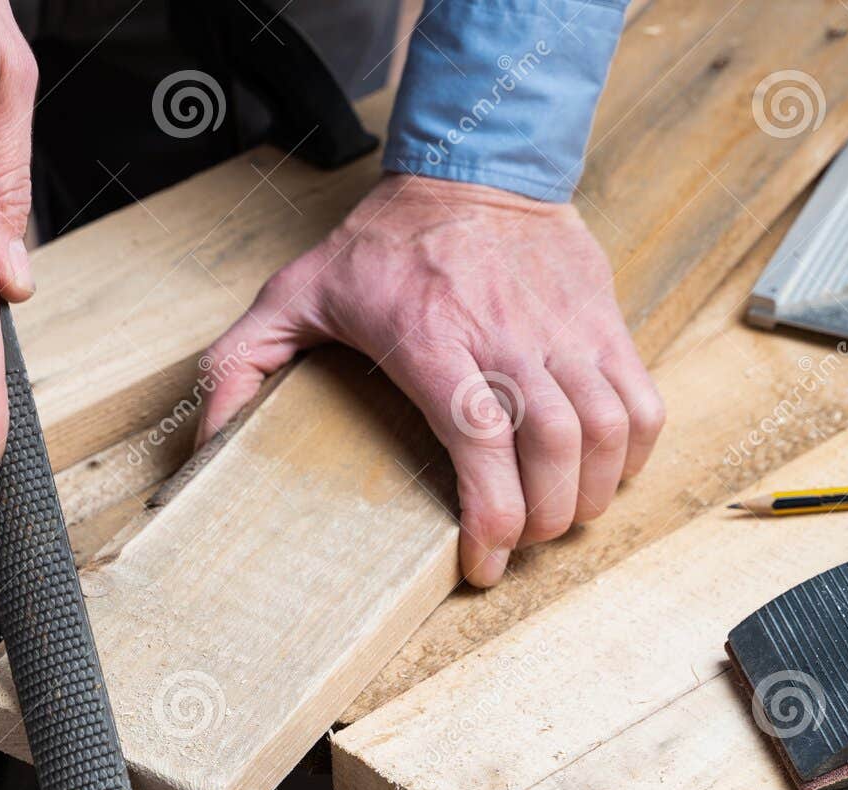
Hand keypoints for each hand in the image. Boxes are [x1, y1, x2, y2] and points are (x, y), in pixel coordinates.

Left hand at [198, 174, 663, 585]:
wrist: (474, 169)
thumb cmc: (383, 244)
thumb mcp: (293, 295)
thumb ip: (241, 365)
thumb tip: (205, 446)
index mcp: (431, 338)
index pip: (478, 437)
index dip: (489, 514)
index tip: (480, 561)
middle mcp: (506, 335)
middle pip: (553, 446)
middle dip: (543, 518)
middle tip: (518, 543)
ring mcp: (564, 329)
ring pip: (606, 429)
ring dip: (590, 493)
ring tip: (560, 518)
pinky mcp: (604, 321)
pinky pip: (643, 400)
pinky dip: (632, 453)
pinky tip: (604, 474)